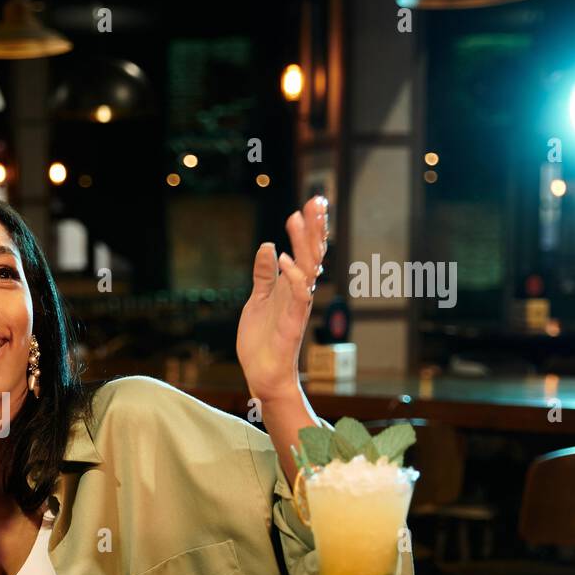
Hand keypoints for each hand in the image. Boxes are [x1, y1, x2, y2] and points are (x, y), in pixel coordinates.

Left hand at [236, 196, 327, 403]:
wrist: (263, 373)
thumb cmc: (263, 340)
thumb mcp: (259, 299)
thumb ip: (264, 275)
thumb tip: (267, 246)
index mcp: (292, 286)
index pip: (305, 251)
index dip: (309, 228)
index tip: (312, 203)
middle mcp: (299, 292)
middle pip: (312, 253)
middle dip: (314, 227)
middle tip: (316, 201)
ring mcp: (298, 306)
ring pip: (308, 269)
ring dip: (304, 244)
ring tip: (298, 219)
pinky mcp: (292, 321)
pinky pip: (298, 296)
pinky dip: (293, 277)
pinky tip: (284, 260)